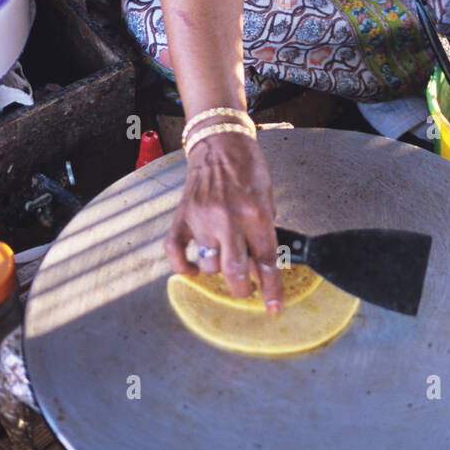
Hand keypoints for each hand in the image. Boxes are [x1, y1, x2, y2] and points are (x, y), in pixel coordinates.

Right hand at [165, 130, 284, 311]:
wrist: (220, 142)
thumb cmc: (248, 168)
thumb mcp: (267, 198)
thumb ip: (264, 232)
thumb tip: (259, 267)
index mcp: (256, 213)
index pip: (266, 261)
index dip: (271, 289)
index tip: (274, 307)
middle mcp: (228, 218)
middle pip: (233, 271)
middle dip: (242, 289)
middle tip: (246, 288)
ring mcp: (201, 218)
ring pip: (207, 265)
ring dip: (218, 271)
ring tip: (224, 263)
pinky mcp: (182, 216)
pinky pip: (174, 252)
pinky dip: (182, 267)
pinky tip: (193, 269)